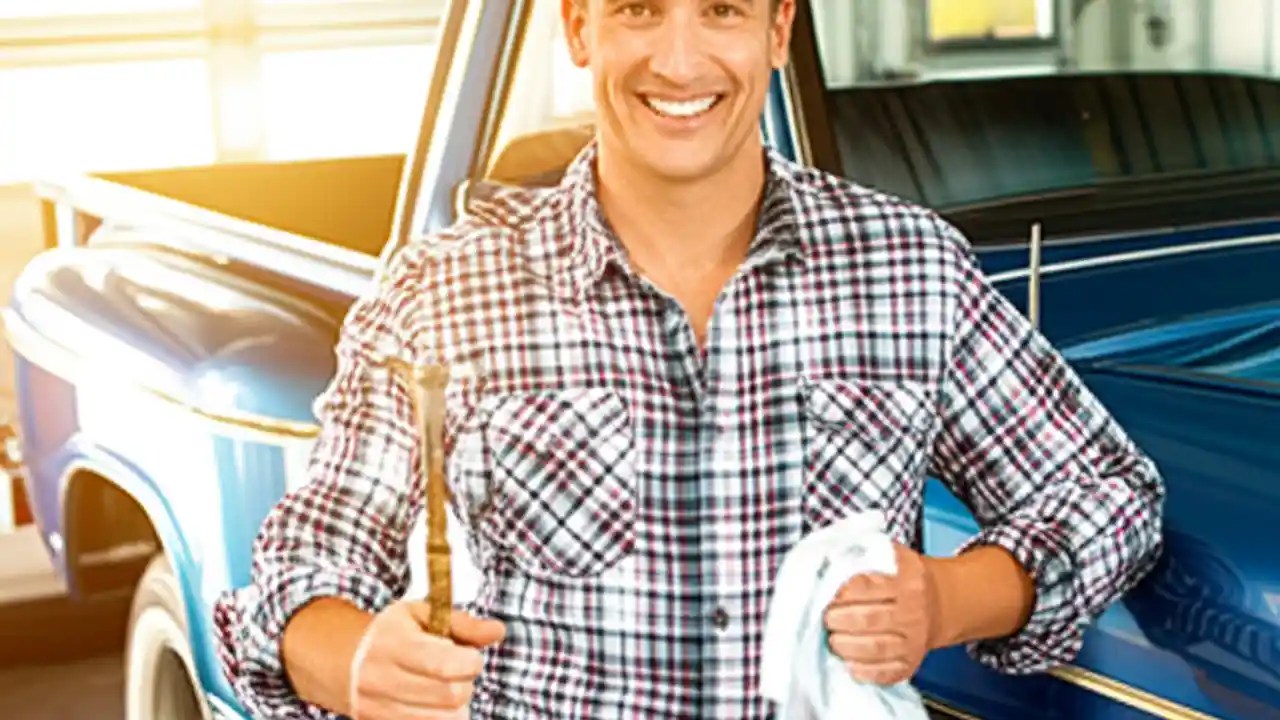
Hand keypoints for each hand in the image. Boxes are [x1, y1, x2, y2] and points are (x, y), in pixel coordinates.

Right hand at [349, 602, 506, 718]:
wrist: (339, 659)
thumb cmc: (387, 633)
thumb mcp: (421, 614)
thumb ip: (463, 623)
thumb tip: (498, 631)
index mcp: (394, 644)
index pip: (445, 665)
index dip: (470, 662)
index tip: (469, 655)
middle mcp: (384, 680)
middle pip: (451, 696)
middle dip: (465, 682)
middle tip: (456, 671)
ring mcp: (380, 709)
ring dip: (456, 705)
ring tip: (444, 687)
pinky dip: (442, 718)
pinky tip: (434, 703)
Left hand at [824, 543, 938, 685]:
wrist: (940, 603)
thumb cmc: (904, 578)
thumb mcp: (892, 556)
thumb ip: (865, 552)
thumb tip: (832, 555)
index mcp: (907, 582)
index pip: (867, 588)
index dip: (842, 593)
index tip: (828, 595)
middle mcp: (913, 613)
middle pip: (869, 620)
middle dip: (839, 621)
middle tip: (826, 618)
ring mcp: (913, 641)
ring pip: (875, 649)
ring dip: (846, 646)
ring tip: (833, 639)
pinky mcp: (910, 663)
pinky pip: (886, 673)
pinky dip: (865, 672)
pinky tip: (850, 663)